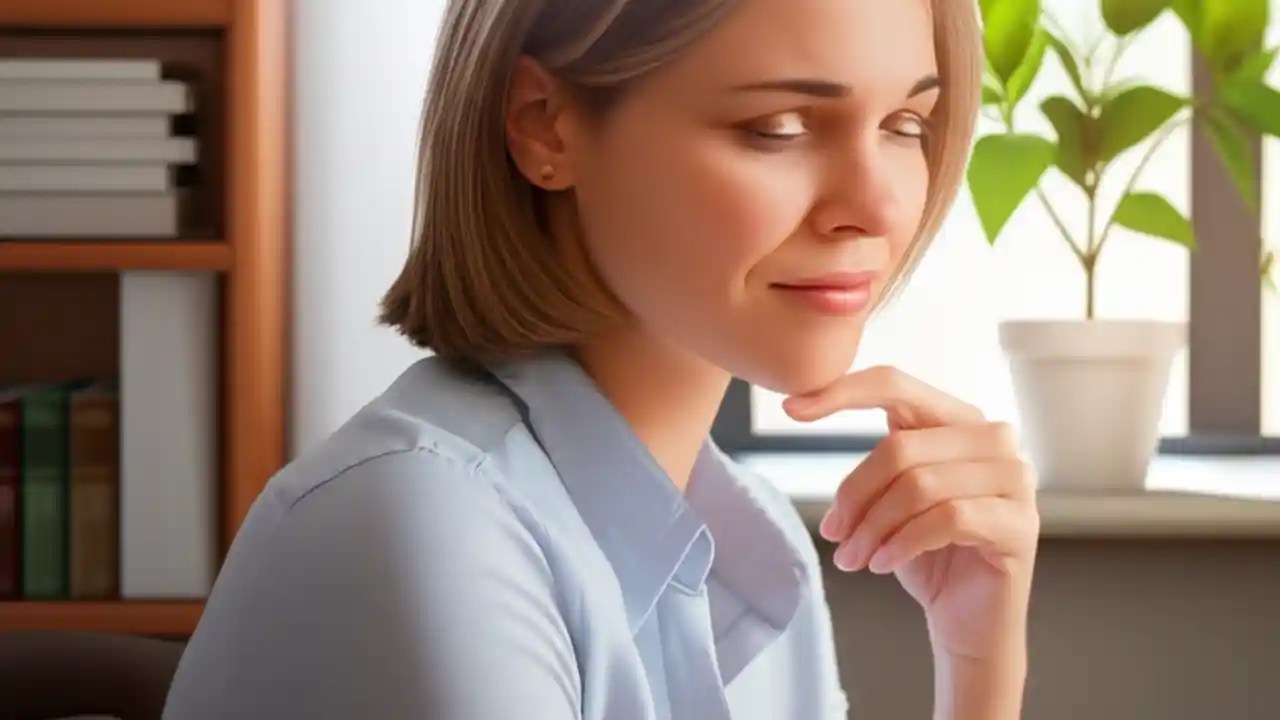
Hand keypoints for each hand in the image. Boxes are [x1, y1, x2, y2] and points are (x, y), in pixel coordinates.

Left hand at [784, 366, 1039, 662]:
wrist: (965, 620)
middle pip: (901, 447)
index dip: (842, 392)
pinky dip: (903, 543)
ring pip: (920, 485)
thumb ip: (873, 456)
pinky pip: (948, 518)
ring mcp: (1015, 479)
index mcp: (957, 420)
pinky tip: (882, 564)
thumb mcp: (890, 496)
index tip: (792, 410)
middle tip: (832, 534)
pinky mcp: (1020, 524)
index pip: (897, 385)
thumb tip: (804, 407)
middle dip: (854, 495)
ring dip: (873, 528)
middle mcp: (993, 439)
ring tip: (852, 558)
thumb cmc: (925, 553)